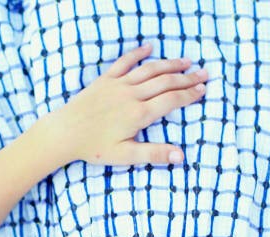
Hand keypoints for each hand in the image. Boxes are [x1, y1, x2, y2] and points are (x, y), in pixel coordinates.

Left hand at [55, 43, 207, 165]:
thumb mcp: (125, 156)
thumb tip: (180, 156)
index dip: (190, 95)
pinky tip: (149, 48)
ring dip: (170, 64)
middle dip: (187, 78)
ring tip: (186, 62)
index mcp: (138, 114)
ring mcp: (118, 84)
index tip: (204, 91)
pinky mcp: (105, 80)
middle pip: (165, 82)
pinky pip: (125, 62)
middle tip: (204, 74)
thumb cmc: (94, 147)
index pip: (171, 100)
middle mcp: (131, 95)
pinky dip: (138, 53)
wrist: (64, 132)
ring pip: (150, 69)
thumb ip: (153, 154)